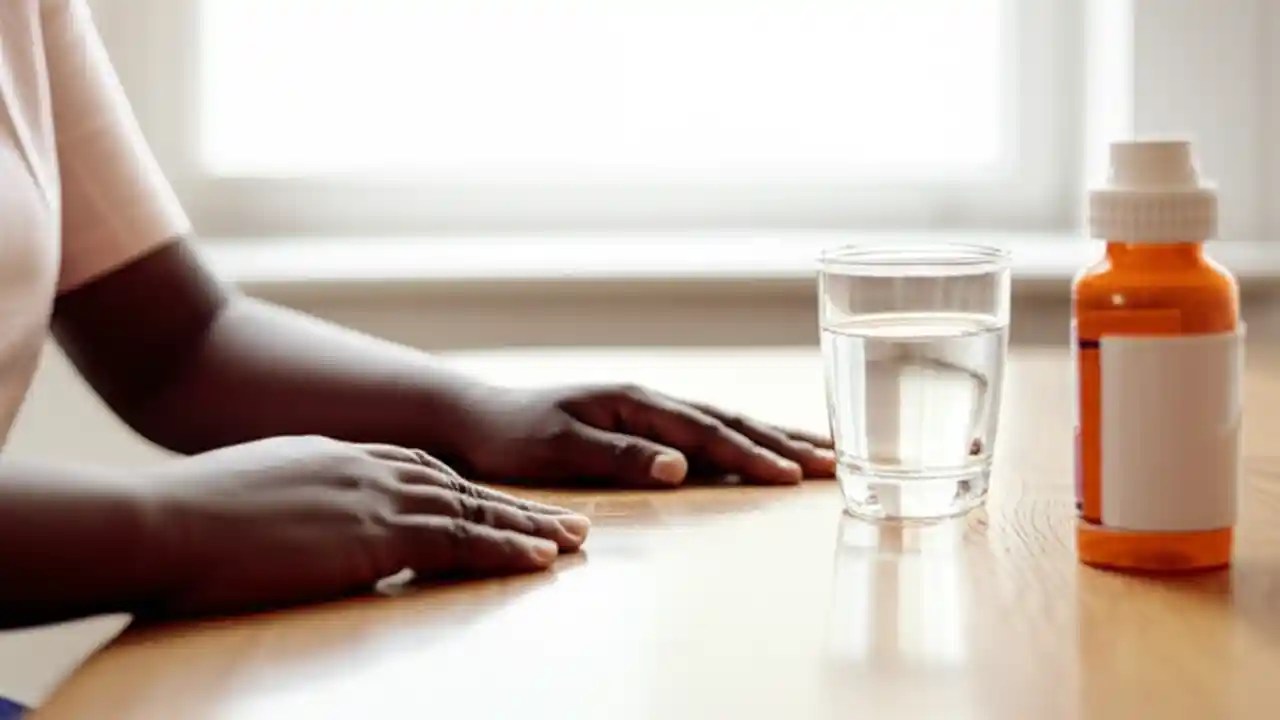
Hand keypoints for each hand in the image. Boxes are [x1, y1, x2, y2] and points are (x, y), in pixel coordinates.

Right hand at [138, 436, 588, 617]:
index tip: (501, 503)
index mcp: (340, 456)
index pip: (423, 471)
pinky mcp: (378, 533)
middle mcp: (369, 468)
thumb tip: (313, 529)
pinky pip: (459, 540)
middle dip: (517, 506)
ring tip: (575, 541)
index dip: (469, 490)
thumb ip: (300, 500)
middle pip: (462, 486)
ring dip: (529, 527)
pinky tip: (541, 560)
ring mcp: (377, 497)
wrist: (165, 521)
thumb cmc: (190, 516)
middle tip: (567, 519)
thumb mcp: (257, 495)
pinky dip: (505, 549)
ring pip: (473, 510)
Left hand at [453, 384, 834, 486]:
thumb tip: (680, 467)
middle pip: (731, 422)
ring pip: (726, 423)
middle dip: (785, 442)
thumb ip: (620, 455)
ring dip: (775, 437)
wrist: (478, 418)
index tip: (793, 475)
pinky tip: (765, 447)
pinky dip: (746, 439)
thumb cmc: (512, 436)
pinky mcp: (647, 424)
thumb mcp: (558, 448)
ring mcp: (652, 410)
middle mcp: (652, 401)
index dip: (752, 455)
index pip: (707, 433)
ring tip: (822, 451)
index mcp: (637, 403)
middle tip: (837, 461)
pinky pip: (709, 431)